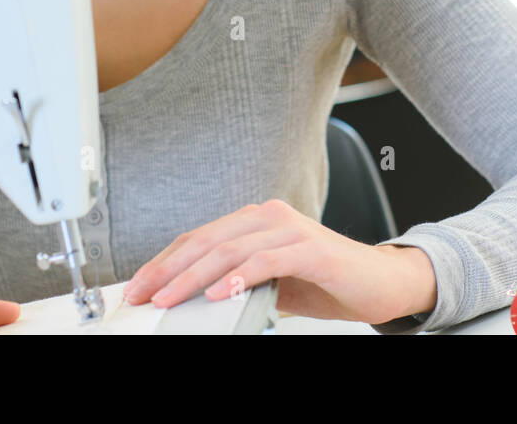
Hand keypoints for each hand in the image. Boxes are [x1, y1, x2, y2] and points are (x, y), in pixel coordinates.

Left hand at [121, 199, 437, 325]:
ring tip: (170, 298)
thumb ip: (235, 282)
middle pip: (207, 240)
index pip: (199, 237)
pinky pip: (267, 260)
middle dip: (168, 270)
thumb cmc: (324, 281)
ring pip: (231, 249)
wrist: (379, 283)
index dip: (164, 261)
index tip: (137, 286)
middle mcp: (270, 216)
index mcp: (256, 221)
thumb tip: (188, 300)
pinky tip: (220, 293)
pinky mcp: (311, 249)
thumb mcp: (269, 283)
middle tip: (143, 294)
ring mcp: (291, 229)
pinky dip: (240, 277)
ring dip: (194, 277)